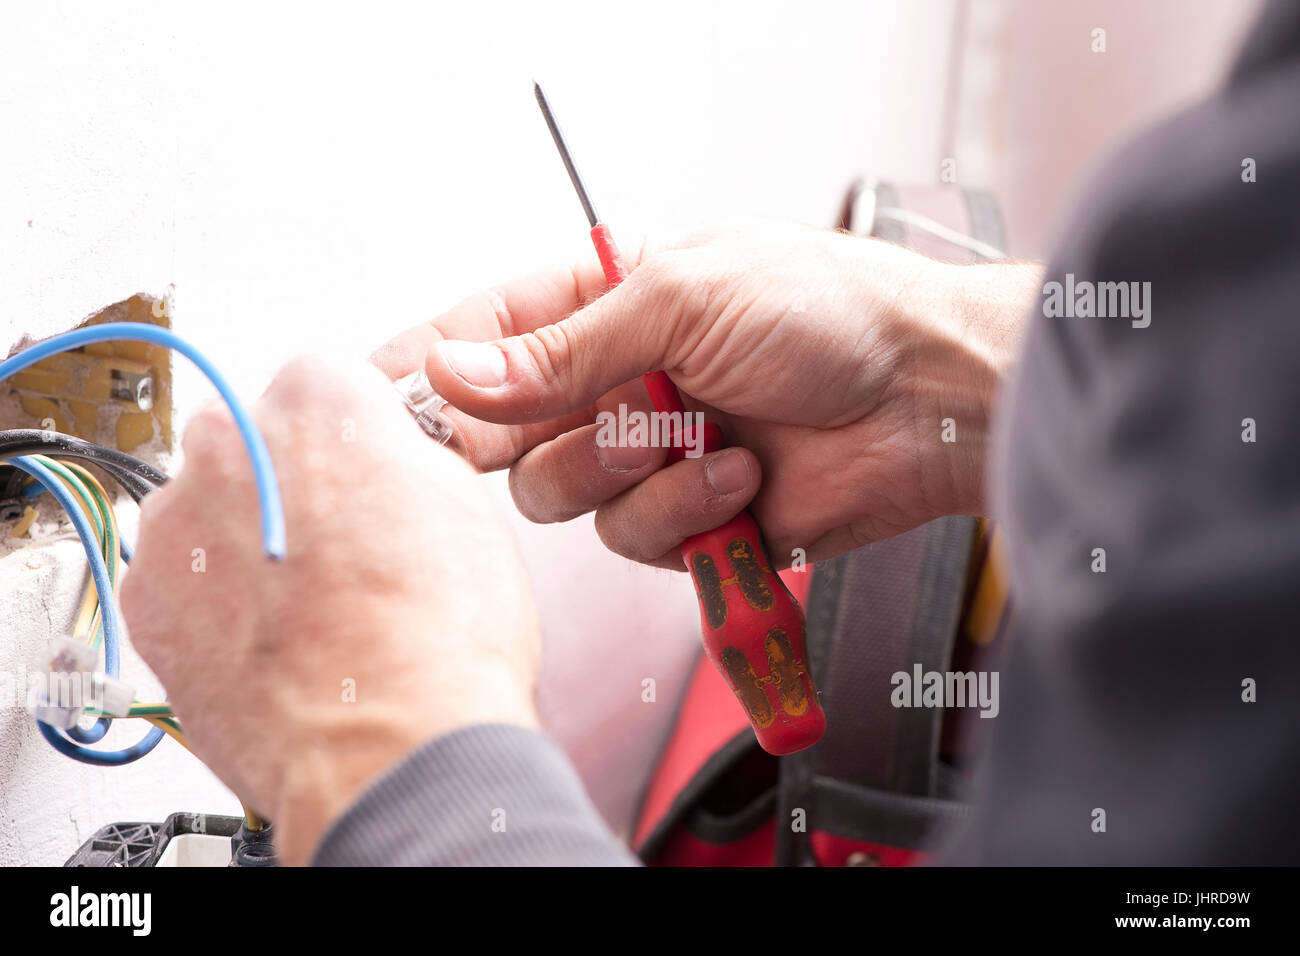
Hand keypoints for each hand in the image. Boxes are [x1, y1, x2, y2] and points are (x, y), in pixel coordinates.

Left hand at [120, 357, 540, 864]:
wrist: (388, 747)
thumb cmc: (439, 637)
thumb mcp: (468, 507)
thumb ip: (409, 456)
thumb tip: (392, 459)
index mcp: (320, 399)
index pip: (329, 380)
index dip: (358, 435)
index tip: (367, 472)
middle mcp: (235, 442)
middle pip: (260, 441)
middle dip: (295, 484)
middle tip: (344, 548)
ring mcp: (178, 520)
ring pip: (213, 510)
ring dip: (249, 542)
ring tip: (313, 608)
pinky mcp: (149, 599)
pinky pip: (179, 579)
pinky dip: (214, 603)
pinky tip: (275, 640)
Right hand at [375, 221, 1039, 569]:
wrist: (928, 400)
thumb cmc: (831, 312)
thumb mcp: (686, 298)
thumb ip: (564, 348)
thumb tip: (456, 373)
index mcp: (608, 303)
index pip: (489, 333)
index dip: (430, 363)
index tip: (380, 390)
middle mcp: (619, 380)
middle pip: (508, 430)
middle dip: (531, 432)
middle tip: (566, 419)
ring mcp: (649, 453)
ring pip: (564, 493)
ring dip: (626, 469)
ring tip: (697, 435)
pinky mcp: (687, 518)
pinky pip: (633, 538)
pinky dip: (683, 511)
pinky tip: (738, 476)